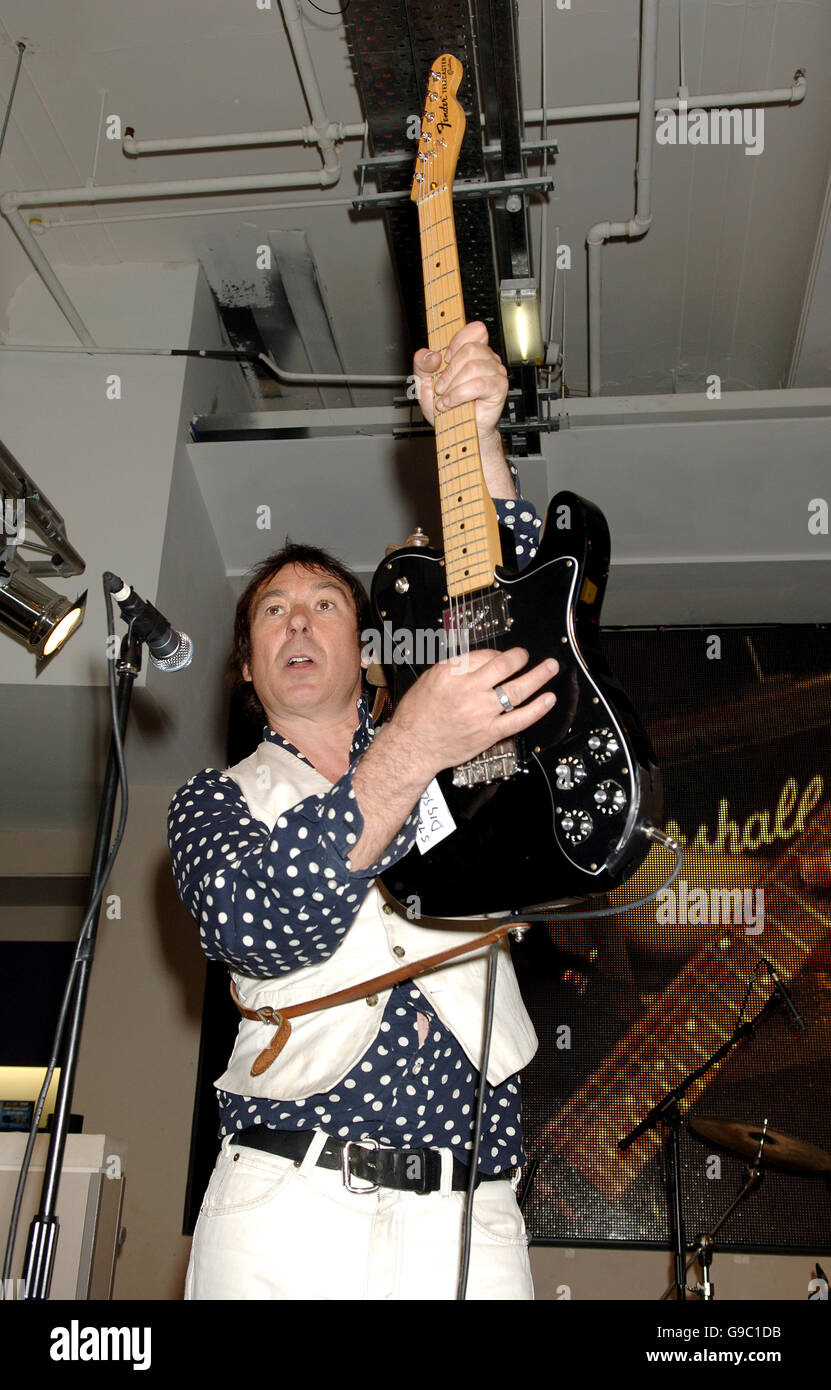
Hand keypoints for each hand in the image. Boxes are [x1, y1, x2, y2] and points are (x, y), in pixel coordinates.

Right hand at [389, 646, 557, 781]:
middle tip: (528, 656)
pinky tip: (548, 699)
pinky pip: (519, 719)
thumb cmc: (417, 715)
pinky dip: (537, 708)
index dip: (498, 654)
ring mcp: (480, 712)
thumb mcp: (429, 680)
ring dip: (538, 677)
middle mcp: (467, 690)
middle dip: (521, 658)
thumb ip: (456, 669)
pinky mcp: (489, 732)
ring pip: (516, 691)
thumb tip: (482, 661)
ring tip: (551, 667)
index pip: (484, 655)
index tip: (503, 658)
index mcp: (450, 673)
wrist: (413, 747)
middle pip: (504, 667)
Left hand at [412, 320, 507, 443]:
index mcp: (471, 351)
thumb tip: (432, 355)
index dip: (458, 340)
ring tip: (445, 399)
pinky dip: (460, 394)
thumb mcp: (424, 383)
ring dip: (453, 385)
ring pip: (473, 367)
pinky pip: (479, 384)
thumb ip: (422, 364)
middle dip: (449, 371)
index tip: (444, 358)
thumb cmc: (446, 407)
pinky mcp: (499, 388)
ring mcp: (495, 372)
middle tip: (440, 387)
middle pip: (470, 349)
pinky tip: (452, 402)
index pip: (475, 330)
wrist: (456, 431)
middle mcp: (486, 359)